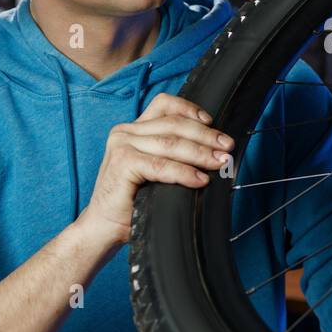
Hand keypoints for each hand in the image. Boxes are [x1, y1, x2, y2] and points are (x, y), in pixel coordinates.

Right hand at [75, 92, 233, 249]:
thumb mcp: (154, 168)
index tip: (212, 122)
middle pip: (174, 124)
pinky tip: (200, 180)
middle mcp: (125, 132)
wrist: (104, 227)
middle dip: (206, 135)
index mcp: (133, 129)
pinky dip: (184, 173)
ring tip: (220, 163)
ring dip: (201, 153)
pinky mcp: (123, 163)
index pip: (164, 105)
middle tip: (228, 146)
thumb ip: (171, 152)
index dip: (190, 109)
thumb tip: (212, 147)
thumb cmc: (132, 200)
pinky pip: (161, 166)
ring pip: (171, 143)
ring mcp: (122, 146)